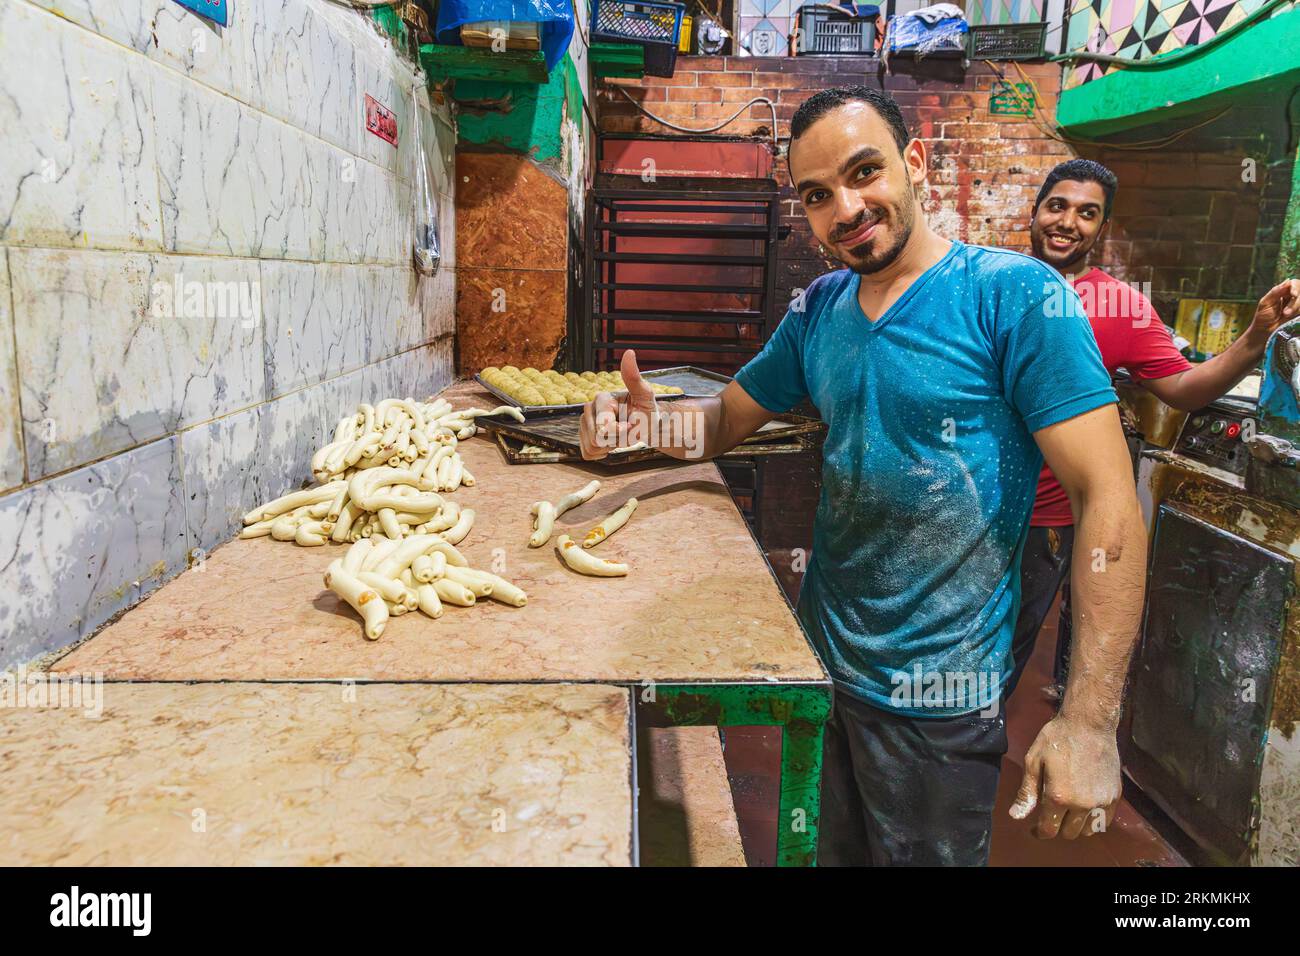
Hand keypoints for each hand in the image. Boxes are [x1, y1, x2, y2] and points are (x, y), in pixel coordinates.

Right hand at [579, 350, 657, 459]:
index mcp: (600, 399)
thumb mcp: (645, 395)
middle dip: (616, 440)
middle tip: (627, 430)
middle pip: (597, 439)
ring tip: (620, 435)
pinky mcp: (583, 436)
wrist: (646, 424)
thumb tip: (629, 353)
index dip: (621, 432)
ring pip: (592, 447)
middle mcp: (588, 409)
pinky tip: (611, 443)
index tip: (632, 426)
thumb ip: (634, 377)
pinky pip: (587, 454)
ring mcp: (584, 423)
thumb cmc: (646, 410)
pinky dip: (602, 454)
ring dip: (610, 446)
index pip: (603, 428)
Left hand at [1009, 715, 1121, 839]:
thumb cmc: (1057, 738)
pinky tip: (1085, 807)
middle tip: (1052, 812)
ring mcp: (1101, 801)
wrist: (1088, 724)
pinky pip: (1105, 821)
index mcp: (1059, 797)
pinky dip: (1094, 820)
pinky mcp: (1114, 796)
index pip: (1049, 830)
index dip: (1040, 832)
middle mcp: (1082, 804)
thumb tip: (1016, 816)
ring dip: (1077, 825)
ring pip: (1088, 831)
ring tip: (1069, 810)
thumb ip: (1027, 792)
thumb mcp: (1034, 762)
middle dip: (1057, 826)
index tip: (1035, 828)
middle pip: (1068, 833)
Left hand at [1245, 278, 1299, 348]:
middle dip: (1294, 302)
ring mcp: (1296, 305)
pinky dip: (1298, 312)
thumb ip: (1276, 292)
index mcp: (1281, 291)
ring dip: (1296, 308)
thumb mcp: (1265, 303)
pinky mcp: (1298, 313)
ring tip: (1285, 316)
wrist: (1264, 333)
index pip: (1294, 283)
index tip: (1293, 294)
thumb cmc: (1262, 318)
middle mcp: (1290, 297)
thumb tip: (1287, 281)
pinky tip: (1290, 316)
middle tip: (1285, 312)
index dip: (1295, 287)